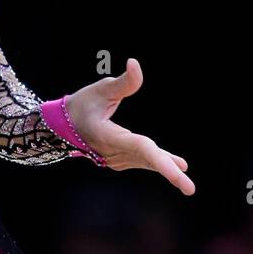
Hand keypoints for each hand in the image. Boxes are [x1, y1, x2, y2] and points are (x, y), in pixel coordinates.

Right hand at [65, 58, 195, 194]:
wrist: (62, 126)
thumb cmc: (81, 105)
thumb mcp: (100, 89)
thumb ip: (123, 82)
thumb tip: (135, 63)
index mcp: (109, 137)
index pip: (140, 147)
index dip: (161, 158)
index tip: (180, 169)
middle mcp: (114, 153)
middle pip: (147, 160)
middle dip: (169, 172)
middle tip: (190, 190)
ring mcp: (116, 159)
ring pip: (146, 162)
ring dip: (166, 167)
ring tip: (185, 174)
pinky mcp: (120, 159)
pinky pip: (143, 161)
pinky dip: (159, 162)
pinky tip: (178, 166)